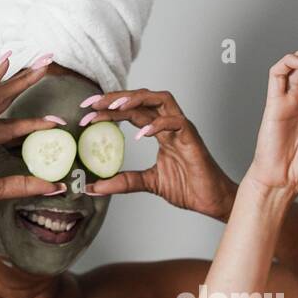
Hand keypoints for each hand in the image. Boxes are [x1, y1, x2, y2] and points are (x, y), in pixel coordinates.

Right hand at [0, 57, 58, 217]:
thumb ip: (25, 185)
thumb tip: (55, 187)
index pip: (11, 127)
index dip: (33, 123)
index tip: (55, 122)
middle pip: (4, 101)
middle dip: (25, 84)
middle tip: (45, 66)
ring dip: (17, 78)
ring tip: (38, 63)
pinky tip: (5, 64)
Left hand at [79, 89, 236, 218]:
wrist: (211, 200)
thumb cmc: (187, 187)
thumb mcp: (147, 182)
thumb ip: (122, 181)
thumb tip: (93, 187)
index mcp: (159, 130)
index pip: (131, 110)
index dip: (108, 109)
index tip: (86, 113)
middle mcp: (170, 124)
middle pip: (142, 98)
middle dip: (115, 97)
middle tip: (91, 104)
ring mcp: (182, 128)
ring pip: (160, 99)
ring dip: (136, 99)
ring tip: (114, 107)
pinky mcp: (192, 138)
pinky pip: (175, 122)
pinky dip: (157, 124)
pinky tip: (140, 133)